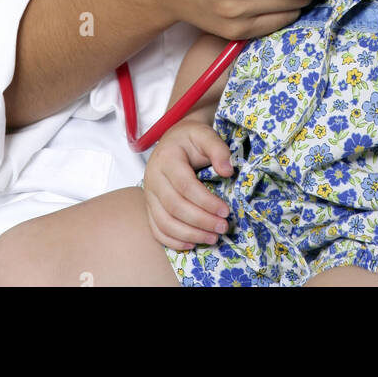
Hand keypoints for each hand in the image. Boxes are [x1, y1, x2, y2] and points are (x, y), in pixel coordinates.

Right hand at [142, 119, 234, 249]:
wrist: (173, 139)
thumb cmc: (191, 139)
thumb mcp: (206, 135)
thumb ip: (218, 149)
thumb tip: (228, 171)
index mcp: (167, 158)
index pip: (185, 186)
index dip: (206, 202)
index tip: (225, 211)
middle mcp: (153, 177)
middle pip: (174, 207)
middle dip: (201, 221)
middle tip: (222, 227)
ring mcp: (149, 194)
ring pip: (164, 222)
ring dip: (189, 235)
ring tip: (212, 238)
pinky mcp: (149, 206)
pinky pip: (156, 229)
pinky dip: (173, 241)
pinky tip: (192, 244)